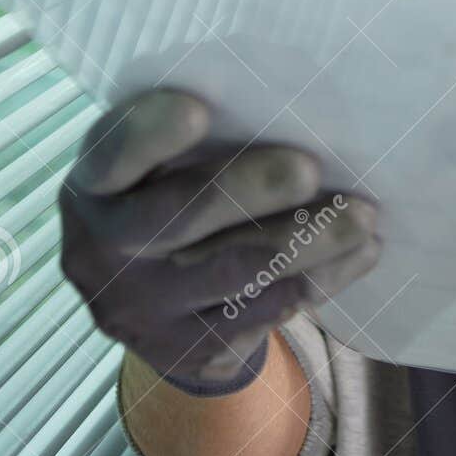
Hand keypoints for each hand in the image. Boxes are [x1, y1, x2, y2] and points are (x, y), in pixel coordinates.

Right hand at [60, 90, 379, 392]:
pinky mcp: (186, 351)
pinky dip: (320, 278)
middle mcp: (100, 250)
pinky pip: (264, 312)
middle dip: (251, 188)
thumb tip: (290, 104)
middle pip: (179, 217)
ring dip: (310, 239)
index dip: (150, 134)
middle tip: (311, 167)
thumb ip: (195, 140)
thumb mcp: (157, 165)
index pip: (112, 154)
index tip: (200, 110)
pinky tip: (359, 252)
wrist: (153, 306)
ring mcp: (140, 310)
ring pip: (236, 271)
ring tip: (363, 214)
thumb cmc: (170, 196)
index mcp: (92, 184)